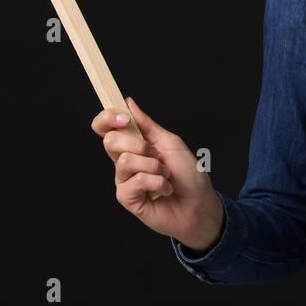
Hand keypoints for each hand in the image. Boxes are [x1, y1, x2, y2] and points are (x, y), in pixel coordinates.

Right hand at [89, 97, 224, 251]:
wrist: (199, 202)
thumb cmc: (188, 174)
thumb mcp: (170, 142)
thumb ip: (147, 124)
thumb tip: (129, 103)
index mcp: (134, 144)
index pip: (106, 127)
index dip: (107, 118)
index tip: (124, 118)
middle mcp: (125, 161)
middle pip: (110, 141)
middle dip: (138, 144)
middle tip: (156, 155)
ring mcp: (124, 180)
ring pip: (125, 161)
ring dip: (154, 166)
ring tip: (166, 175)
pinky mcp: (127, 198)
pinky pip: (134, 182)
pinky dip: (156, 182)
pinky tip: (165, 189)